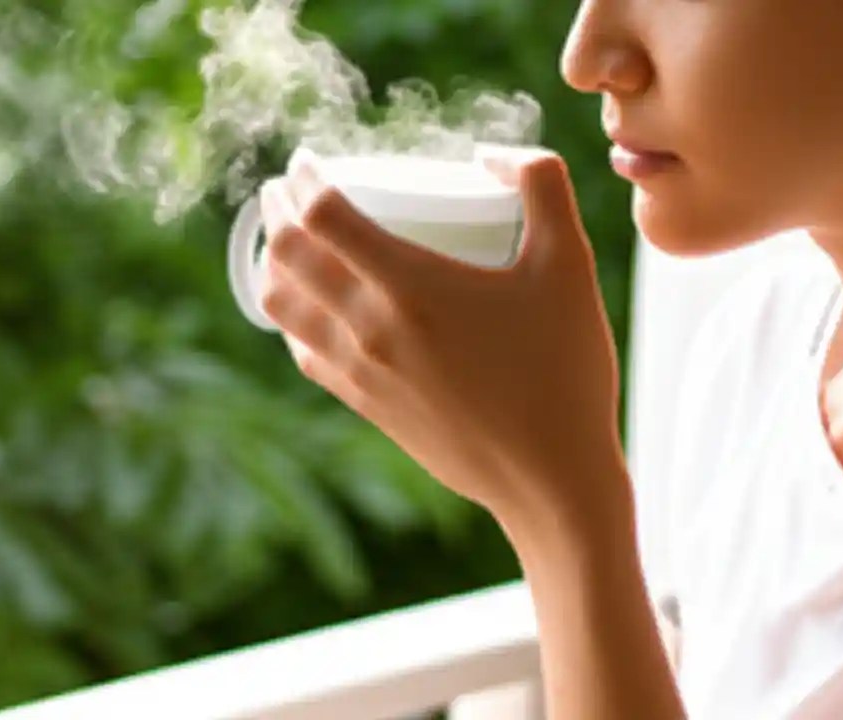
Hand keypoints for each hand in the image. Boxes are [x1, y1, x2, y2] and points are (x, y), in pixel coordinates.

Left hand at [258, 146, 624, 526]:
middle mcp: (369, 329)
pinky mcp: (365, 405)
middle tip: (288, 189)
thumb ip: (543, 185)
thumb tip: (494, 154)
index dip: (305, 177)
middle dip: (276, 210)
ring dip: (272, 262)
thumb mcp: (570, 265)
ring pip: (281, 305)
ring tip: (286, 240)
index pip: (323, 215)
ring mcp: (361, 372)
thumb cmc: (563, 372)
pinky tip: (308, 305)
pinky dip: (291, 316)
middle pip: (287, 254)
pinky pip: (302, 350)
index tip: (308, 159)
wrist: (551, 480)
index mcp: (410, 287)